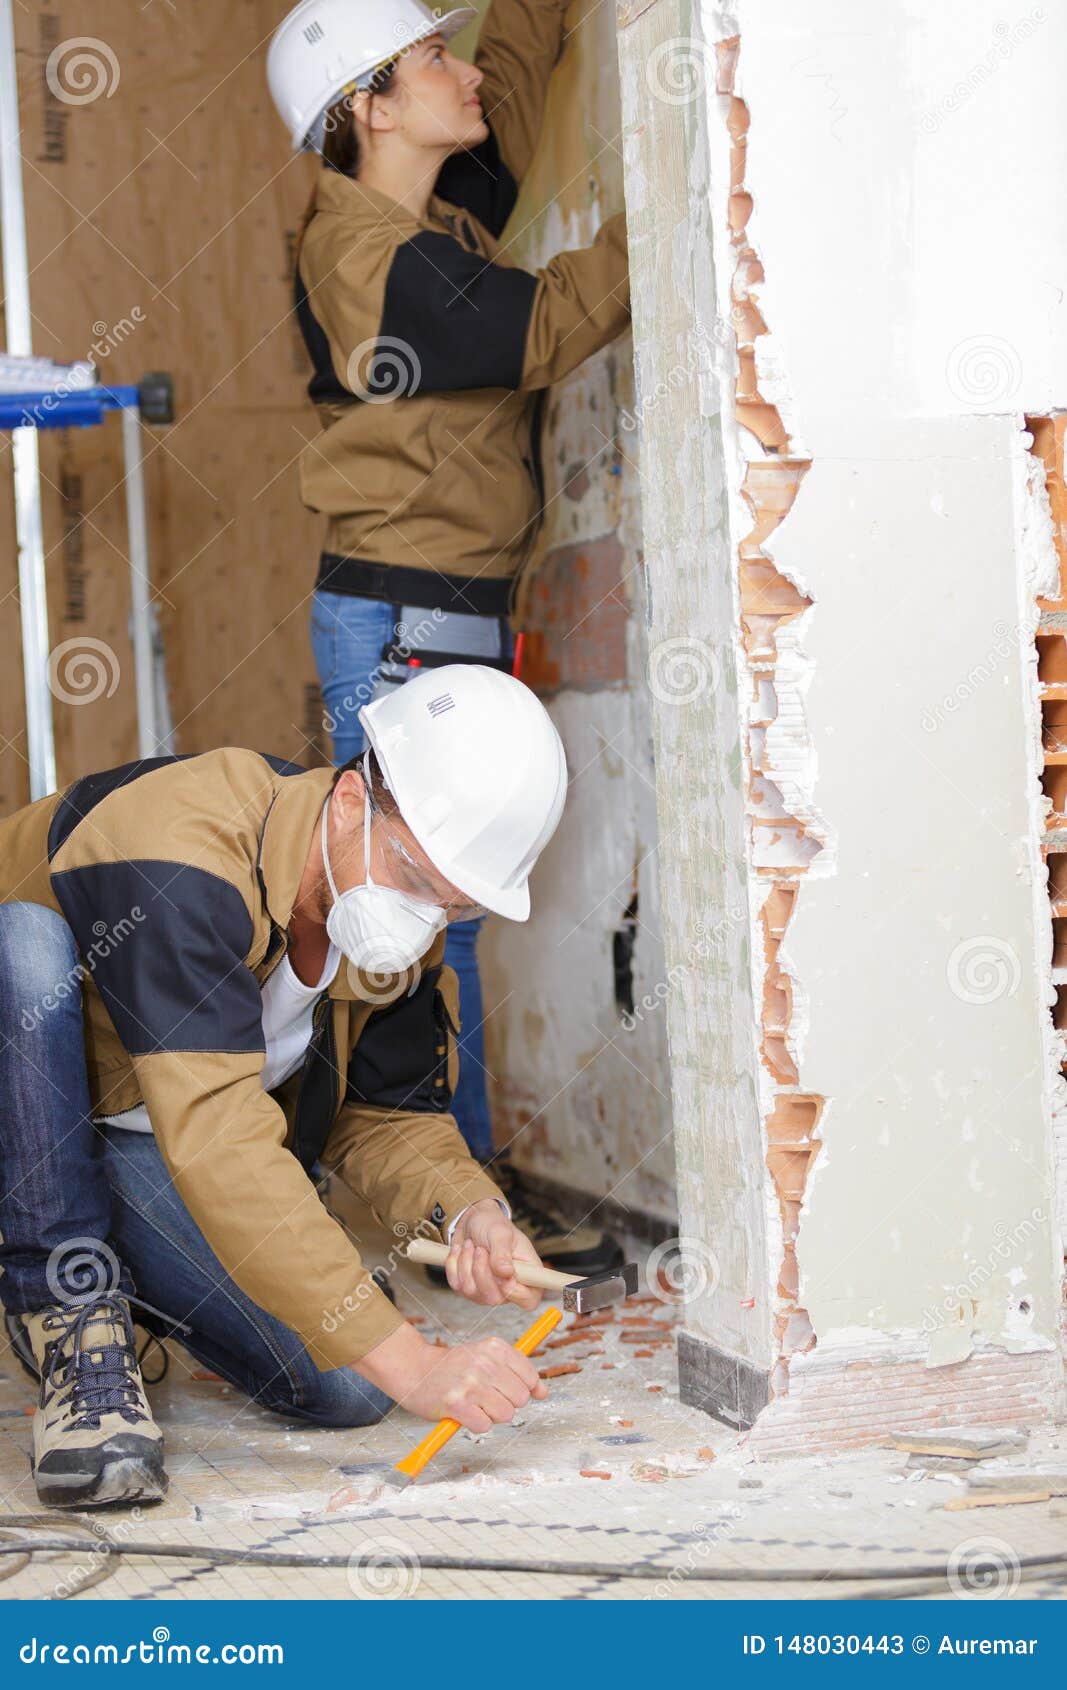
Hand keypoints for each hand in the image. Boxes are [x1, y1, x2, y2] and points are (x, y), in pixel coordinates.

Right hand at [356, 1323, 547, 1432]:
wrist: (415, 1369)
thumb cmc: (453, 1367)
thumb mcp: (486, 1357)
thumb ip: (517, 1372)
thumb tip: (543, 1392)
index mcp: (494, 1347)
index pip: (530, 1376)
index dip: (524, 1388)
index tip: (508, 1389)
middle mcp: (484, 1362)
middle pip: (520, 1398)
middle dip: (507, 1403)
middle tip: (487, 1397)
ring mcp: (471, 1383)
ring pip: (505, 1414)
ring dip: (492, 1416)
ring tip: (475, 1404)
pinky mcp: (457, 1404)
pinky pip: (484, 1426)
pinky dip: (476, 1425)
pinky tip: (464, 1413)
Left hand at [446, 1199, 542, 1310]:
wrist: (473, 1222)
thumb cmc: (493, 1225)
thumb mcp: (500, 1232)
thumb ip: (503, 1253)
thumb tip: (506, 1273)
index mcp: (528, 1274)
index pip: (529, 1300)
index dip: (515, 1292)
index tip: (503, 1272)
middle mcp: (509, 1287)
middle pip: (494, 1298)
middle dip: (481, 1271)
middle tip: (480, 1249)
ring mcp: (488, 1291)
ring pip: (471, 1291)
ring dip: (466, 1263)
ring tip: (471, 1245)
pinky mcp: (469, 1290)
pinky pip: (457, 1285)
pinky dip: (454, 1264)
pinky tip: (461, 1251)